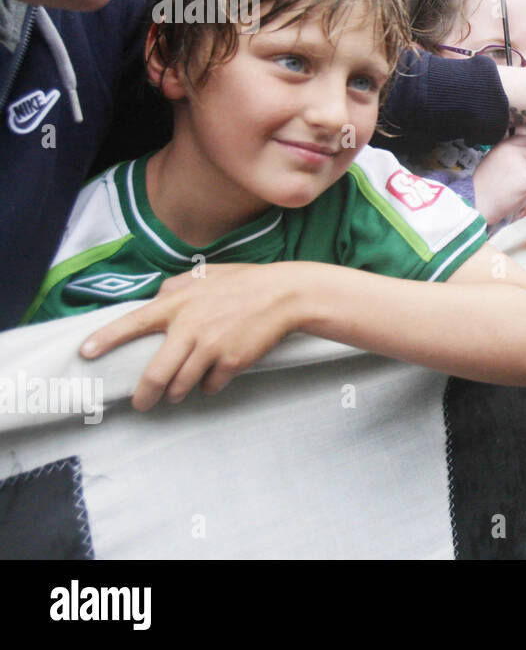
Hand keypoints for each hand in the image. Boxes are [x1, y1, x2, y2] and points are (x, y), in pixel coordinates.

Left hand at [79, 263, 302, 410]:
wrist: (285, 296)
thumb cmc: (245, 282)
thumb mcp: (206, 275)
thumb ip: (174, 286)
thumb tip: (152, 300)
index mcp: (178, 303)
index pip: (133, 323)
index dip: (106, 339)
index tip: (86, 353)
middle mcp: (190, 327)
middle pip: (157, 374)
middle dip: (145, 395)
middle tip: (141, 403)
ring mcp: (211, 347)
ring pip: (182, 385)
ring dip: (178, 392)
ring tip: (179, 391)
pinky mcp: (232, 362)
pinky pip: (211, 385)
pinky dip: (209, 384)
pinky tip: (216, 375)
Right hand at [472, 130, 525, 224]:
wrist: (479, 202)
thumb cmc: (484, 183)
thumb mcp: (493, 157)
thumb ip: (509, 149)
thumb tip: (523, 137)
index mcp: (506, 145)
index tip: (524, 157)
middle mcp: (517, 152)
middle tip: (515, 176)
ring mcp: (525, 166)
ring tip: (513, 185)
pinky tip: (517, 193)